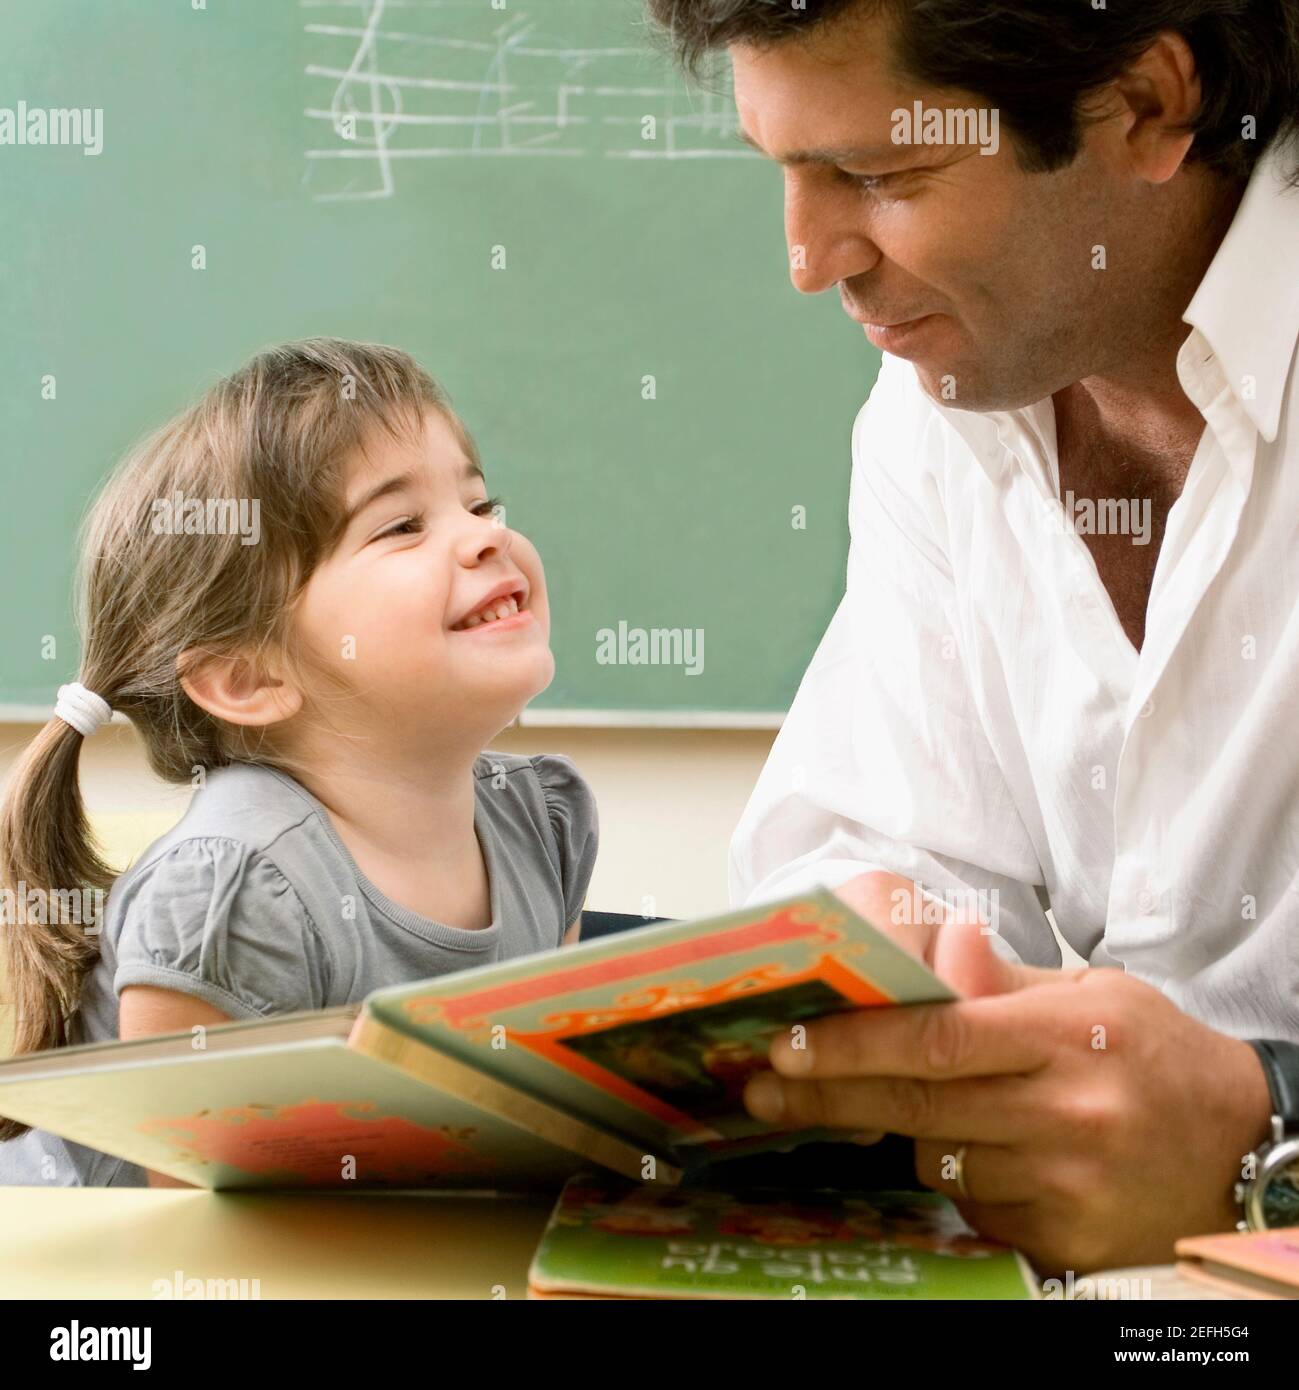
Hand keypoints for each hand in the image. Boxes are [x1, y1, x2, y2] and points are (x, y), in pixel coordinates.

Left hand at [744, 871, 1273, 1273]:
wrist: (1239, 1143)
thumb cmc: (1151, 1053)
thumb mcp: (1089, 993)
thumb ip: (997, 982)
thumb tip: (924, 960)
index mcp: (1066, 1034)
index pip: (937, 1039)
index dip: (853, 1043)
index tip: (787, 1043)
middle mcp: (1066, 1112)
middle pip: (916, 1105)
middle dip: (827, 1096)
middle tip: (764, 1089)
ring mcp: (1066, 1183)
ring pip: (938, 1160)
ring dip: (915, 1134)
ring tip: (957, 1108)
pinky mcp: (1065, 1239)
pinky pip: (975, 1207)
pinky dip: (966, 1179)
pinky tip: (1002, 1153)